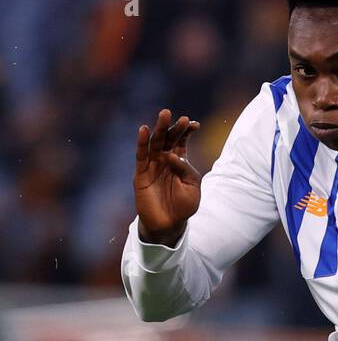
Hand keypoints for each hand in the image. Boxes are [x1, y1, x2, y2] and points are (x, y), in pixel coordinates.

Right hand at [134, 109, 201, 245]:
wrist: (169, 225)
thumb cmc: (183, 207)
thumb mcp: (193, 187)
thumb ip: (187, 170)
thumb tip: (173, 156)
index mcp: (179, 162)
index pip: (182, 141)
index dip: (186, 131)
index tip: (193, 124)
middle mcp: (164, 160)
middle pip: (168, 139)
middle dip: (172, 127)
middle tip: (176, 115)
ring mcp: (152, 165)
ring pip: (154, 143)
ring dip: (159, 129)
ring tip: (164, 115)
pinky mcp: (141, 173)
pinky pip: (141, 155)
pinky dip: (142, 142)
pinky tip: (144, 129)